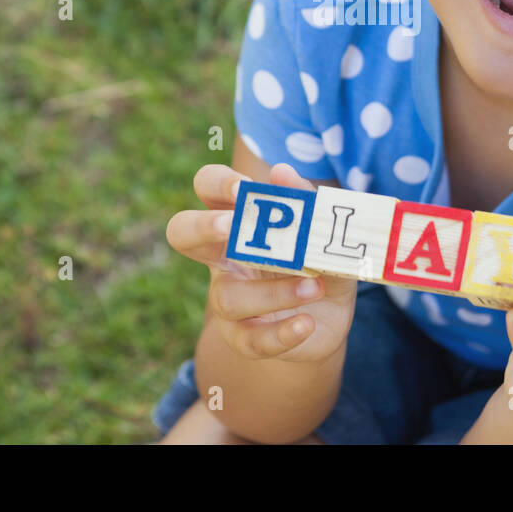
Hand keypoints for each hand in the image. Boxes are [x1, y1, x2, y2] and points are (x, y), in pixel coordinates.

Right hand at [165, 162, 357, 363]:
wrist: (331, 315)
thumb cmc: (319, 261)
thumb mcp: (322, 232)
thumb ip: (305, 202)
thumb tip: (281, 171)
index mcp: (238, 221)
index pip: (208, 188)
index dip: (217, 183)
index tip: (243, 189)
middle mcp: (223, 258)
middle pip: (181, 233)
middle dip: (200, 226)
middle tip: (231, 226)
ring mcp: (229, 300)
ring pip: (228, 297)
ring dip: (273, 292)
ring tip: (314, 286)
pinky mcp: (245, 337)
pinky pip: (250, 340)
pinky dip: (280, 333)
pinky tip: (307, 324)